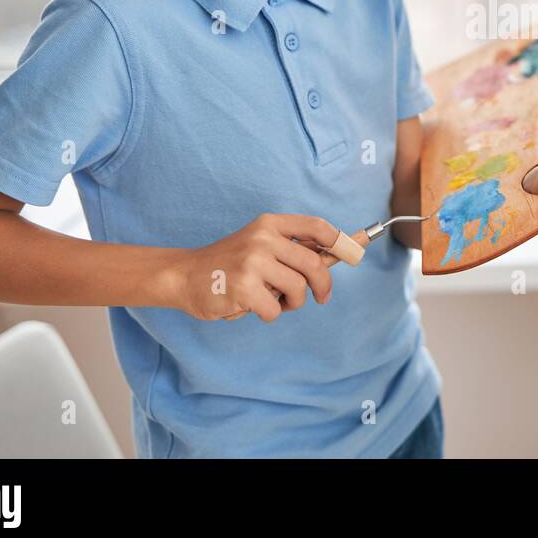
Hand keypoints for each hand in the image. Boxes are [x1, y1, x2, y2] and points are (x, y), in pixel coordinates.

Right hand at [174, 213, 338, 322]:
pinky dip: (269, 314)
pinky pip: (275, 309)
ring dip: (291, 302)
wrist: (184, 276)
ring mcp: (253, 262)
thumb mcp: (260, 244)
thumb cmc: (229, 264)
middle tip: (322, 298)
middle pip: (314, 263)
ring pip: (298, 289)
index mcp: (270, 224)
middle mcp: (263, 238)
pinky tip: (251, 306)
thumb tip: (340, 253)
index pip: (317, 227)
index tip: (354, 254)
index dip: (341, 241)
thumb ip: (294, 249)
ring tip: (273, 300)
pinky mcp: (244, 287)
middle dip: (323, 285)